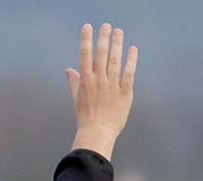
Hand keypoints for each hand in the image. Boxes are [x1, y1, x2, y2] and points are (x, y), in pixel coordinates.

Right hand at [68, 22, 136, 160]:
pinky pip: (129, 74)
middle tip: (107, 25)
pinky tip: (133, 49)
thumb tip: (69, 70)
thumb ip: (74, 82)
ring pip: (115, 61)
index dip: (86, 39)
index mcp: (86, 79)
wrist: (97, 132)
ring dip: (117, 45)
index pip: (85, 54)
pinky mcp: (125, 93)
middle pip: (101, 54)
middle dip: (103, 38)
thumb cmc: (86, 116)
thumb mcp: (77, 97)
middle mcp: (98, 79)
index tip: (88, 27)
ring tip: (119, 32)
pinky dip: (131, 61)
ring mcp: (112, 85)